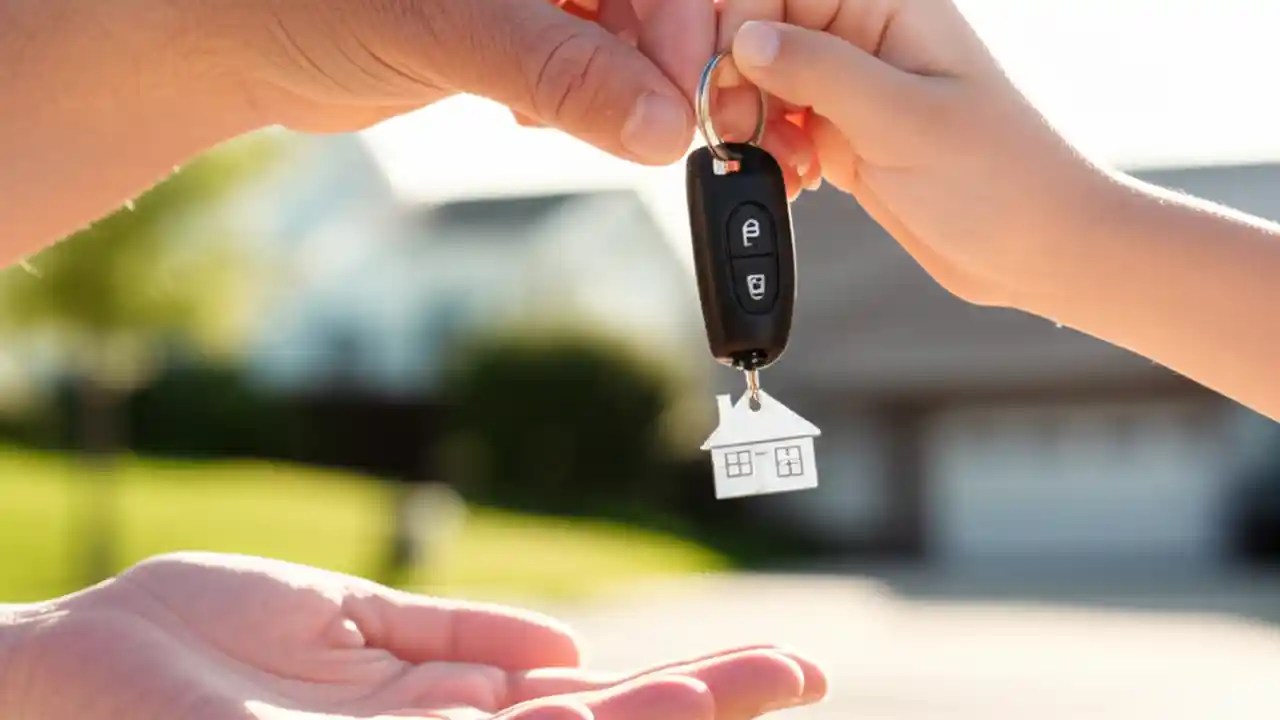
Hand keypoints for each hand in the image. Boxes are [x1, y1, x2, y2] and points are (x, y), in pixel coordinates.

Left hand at [4, 552, 825, 719]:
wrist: (61, 664)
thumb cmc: (193, 642)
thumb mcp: (349, 621)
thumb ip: (453, 631)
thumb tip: (567, 645)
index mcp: (437, 712)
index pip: (584, 701)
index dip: (676, 681)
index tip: (764, 662)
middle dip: (696, 706)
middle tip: (801, 673)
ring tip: (734, 688)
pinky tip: (598, 707)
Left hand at [210, 0, 714, 163]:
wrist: (238, 38)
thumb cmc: (313, 0)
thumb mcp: (448, 30)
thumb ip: (563, 73)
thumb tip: (663, 126)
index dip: (689, 26)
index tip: (690, 105)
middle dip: (665, 65)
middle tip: (665, 134)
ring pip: (629, 32)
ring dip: (626, 88)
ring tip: (574, 118)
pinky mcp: (522, 23)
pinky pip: (590, 59)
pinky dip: (583, 96)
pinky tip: (534, 110)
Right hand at [716, 0, 1114, 305]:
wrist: (1036, 252)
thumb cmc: (999, 178)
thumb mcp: (903, 118)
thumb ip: (820, 71)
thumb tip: (747, 38)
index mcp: (890, 7)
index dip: (740, 23)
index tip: (726, 77)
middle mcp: (867, 40)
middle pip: (763, 32)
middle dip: (739, 81)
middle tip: (739, 131)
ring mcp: (854, 91)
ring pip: (764, 85)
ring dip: (752, 125)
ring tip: (782, 164)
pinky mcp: (846, 139)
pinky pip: (781, 131)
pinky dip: (771, 156)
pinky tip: (797, 181)